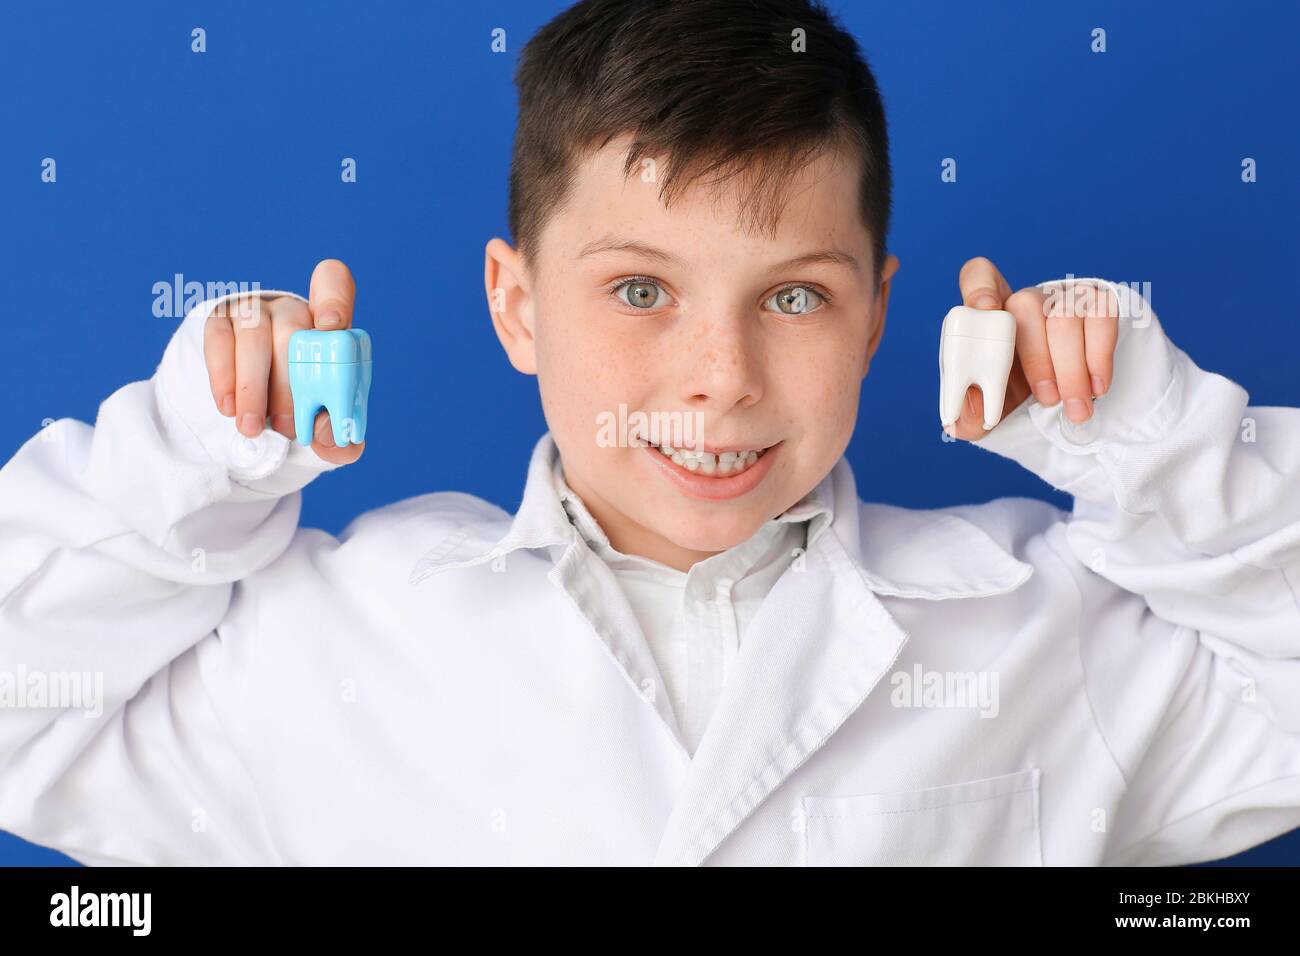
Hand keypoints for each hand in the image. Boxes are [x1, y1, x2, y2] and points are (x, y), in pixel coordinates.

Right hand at [203, 259, 363, 465]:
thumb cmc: (301, 407)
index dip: (333, 298)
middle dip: (290, 381)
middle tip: (288, 426)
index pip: (333, 284)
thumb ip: (336, 435)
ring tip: (253, 427)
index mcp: (326, 323)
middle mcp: (290, 309)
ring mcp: (251, 312)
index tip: (331, 326)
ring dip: (253, 387)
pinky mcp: (218, 323)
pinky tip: (229, 408)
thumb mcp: (322, 422)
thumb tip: (329, 434)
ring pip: (254, 337)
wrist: (255, 405)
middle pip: (292, 329)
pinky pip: (219, 342)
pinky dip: (224, 378)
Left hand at [948, 257, 1118, 441]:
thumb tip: (966, 408)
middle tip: (1048, 399)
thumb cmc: (1011, 396)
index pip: (979, 277)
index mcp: (989, 315)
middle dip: (1038, 358)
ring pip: (1067, 316)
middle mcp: (1026, 300)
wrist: (1054, 402)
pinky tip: (1096, 387)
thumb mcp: (985, 410)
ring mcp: (1064, 298)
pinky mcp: (1098, 305)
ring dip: (1072, 369)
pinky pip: (1103, 318)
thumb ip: (968, 413)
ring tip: (1075, 408)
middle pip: (1027, 304)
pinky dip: (1100, 357)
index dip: (982, 289)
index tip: (988, 311)